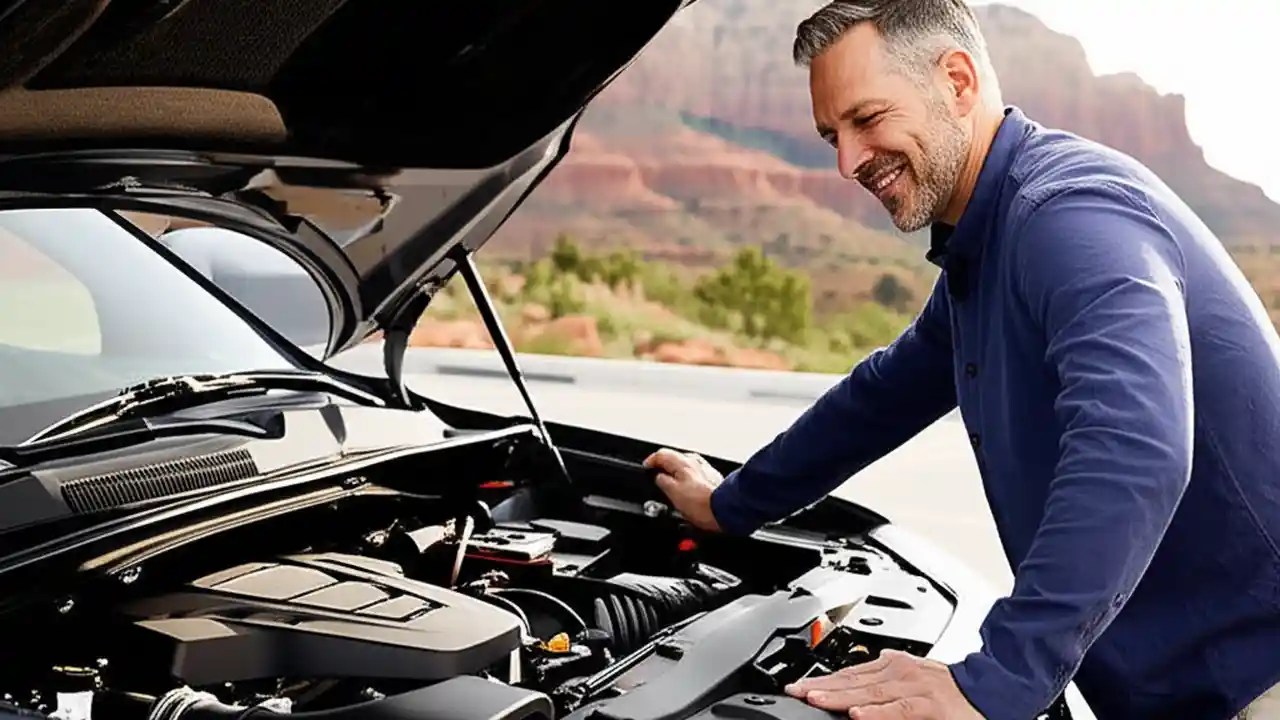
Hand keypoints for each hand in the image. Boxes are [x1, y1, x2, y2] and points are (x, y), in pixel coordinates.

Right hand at [642, 448, 723, 531]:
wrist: (725, 510)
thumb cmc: (702, 503)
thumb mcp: (673, 493)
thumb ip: (662, 481)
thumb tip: (658, 477)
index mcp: (683, 462)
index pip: (661, 454)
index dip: (650, 462)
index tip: (646, 468)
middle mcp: (695, 462)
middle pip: (674, 458)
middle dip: (664, 466)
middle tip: (656, 475)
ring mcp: (705, 469)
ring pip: (685, 466)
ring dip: (676, 472)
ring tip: (672, 484)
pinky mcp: (713, 478)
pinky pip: (695, 474)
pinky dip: (687, 478)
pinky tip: (688, 489)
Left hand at [784, 650, 982, 718]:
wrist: (992, 691)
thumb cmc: (951, 691)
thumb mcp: (911, 680)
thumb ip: (883, 681)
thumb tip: (856, 690)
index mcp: (893, 664)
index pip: (849, 672)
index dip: (821, 680)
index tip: (798, 687)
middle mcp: (900, 671)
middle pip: (852, 680)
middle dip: (821, 686)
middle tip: (795, 692)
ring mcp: (915, 686)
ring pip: (870, 692)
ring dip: (839, 697)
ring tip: (815, 699)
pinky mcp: (930, 705)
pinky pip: (899, 709)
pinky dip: (877, 712)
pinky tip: (857, 714)